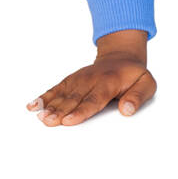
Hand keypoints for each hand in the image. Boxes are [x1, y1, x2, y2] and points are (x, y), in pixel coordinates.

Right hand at [26, 49, 154, 125]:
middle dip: (60, 111)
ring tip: (38, 116)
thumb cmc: (133, 75)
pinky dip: (43, 97)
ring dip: (49, 106)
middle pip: (74, 99)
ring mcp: (78, 80)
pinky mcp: (70, 81)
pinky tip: (31, 106)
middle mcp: (90, 80)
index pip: (94, 99)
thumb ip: (138, 96)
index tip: (69, 121)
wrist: (120, 56)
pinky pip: (55, 89)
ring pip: (62, 95)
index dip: (81, 111)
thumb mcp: (146, 83)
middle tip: (48, 122)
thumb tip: (127, 110)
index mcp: (109, 82)